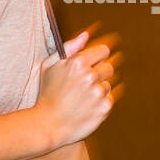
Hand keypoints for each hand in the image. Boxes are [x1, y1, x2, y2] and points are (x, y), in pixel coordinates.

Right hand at [36, 24, 124, 147]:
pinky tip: (89, 104)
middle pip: (109, 66)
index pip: (104, 50)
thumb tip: (86, 34)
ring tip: (85, 95)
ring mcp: (99, 92)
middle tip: (88, 81)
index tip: (94, 62)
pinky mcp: (105, 107)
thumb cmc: (47, 94)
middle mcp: (91, 75)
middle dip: (100, 71)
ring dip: (100, 86)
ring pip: (109, 82)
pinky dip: (103, 99)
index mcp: (78, 62)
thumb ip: (69, 47)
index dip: (98, 56)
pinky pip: (111, 97)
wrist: (48, 124)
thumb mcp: (49, 66)